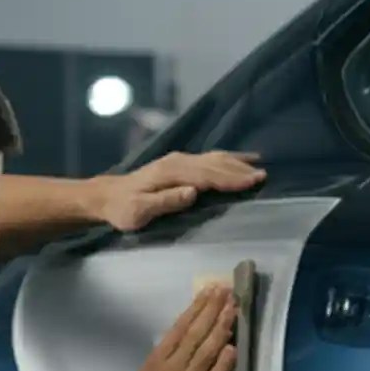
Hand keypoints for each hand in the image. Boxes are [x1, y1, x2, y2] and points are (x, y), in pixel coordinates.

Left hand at [93, 151, 265, 232]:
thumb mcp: (139, 212)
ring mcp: (179, 160)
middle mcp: (178, 162)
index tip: (252, 181)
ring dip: (236, 162)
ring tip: (259, 167)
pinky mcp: (179, 164)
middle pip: (215, 164)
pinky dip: (227, 159)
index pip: (207, 175)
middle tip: (263, 176)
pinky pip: (209, 159)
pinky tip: (239, 159)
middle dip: (239, 169)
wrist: (106, 196)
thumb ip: (165, 202)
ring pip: (214, 158)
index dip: (230, 178)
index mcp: (171, 173)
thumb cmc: (122, 209)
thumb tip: (192, 192)